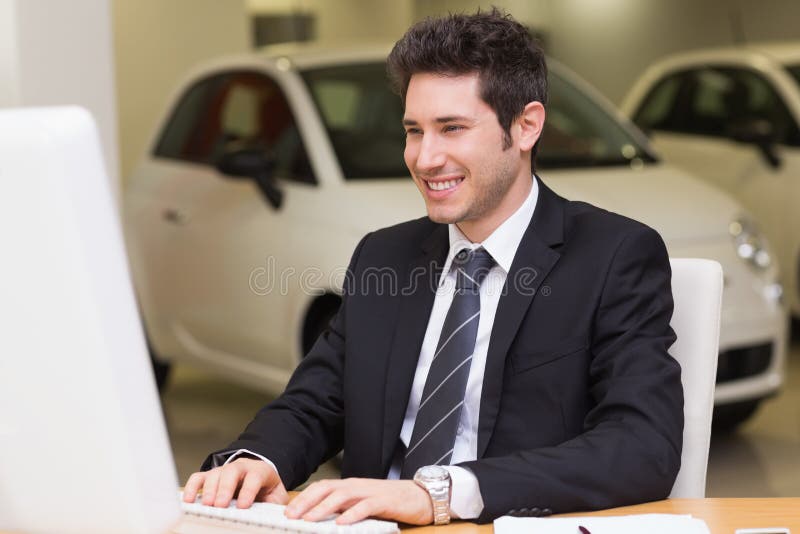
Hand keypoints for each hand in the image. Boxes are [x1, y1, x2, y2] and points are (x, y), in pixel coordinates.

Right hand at [182, 457, 288, 508]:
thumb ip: (274, 504)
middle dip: (225, 489)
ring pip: (214, 474)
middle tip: (221, 505)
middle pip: (231, 472)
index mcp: (259, 471)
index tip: (243, 505)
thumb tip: (275, 518)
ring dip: (209, 490)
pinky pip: (198, 478)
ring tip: (206, 505)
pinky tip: (188, 500)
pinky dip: (192, 487)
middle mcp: (240, 468)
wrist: (258, 474)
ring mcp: (223, 470)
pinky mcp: (210, 476)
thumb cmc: (266, 488)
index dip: (248, 490)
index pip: (254, 477)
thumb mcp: (276, 495)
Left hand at [285, 478, 432, 524]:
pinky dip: (352, 514)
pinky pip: (365, 506)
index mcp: (350, 486)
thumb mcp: (363, 505)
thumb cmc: (390, 503)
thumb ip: (345, 509)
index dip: (304, 498)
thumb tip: (322, 521)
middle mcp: (357, 486)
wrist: (420, 496)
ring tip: (308, 519)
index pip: (322, 488)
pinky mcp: (384, 502)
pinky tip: (341, 523)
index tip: (288, 512)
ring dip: (323, 508)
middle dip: (307, 502)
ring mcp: (370, 492)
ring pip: (342, 496)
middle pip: (327, 489)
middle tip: (290, 516)